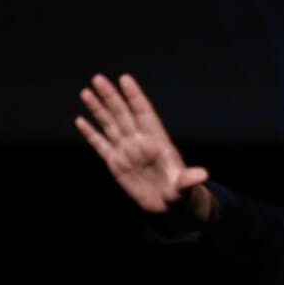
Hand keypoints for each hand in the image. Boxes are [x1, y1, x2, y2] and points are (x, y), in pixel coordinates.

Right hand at [75, 73, 211, 221]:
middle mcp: (140, 142)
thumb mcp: (185, 187)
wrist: (168, 206)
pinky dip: (91, 134)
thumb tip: (202, 175)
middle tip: (98, 78)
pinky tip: (80, 121)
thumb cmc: (180, 193)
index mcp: (158, 142)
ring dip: (98, 109)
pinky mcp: (116, 164)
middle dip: (111, 97)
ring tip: (86, 92)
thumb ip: (188, 180)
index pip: (144, 113)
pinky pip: (101, 146)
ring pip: (110, 125)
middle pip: (123, 114)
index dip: (135, 96)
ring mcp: (126, 152)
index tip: (125, 79)